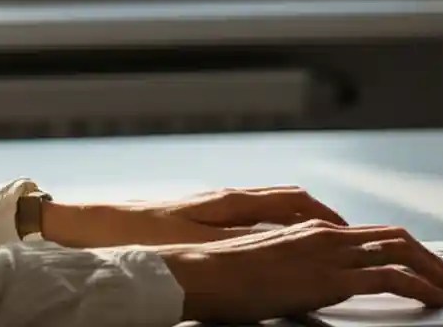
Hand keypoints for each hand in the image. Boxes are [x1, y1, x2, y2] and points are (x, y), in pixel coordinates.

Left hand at [42, 186, 348, 248]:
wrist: (92, 227)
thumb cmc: (140, 237)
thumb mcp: (198, 244)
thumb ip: (243, 241)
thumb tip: (285, 240)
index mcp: (230, 202)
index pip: (294, 201)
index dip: (327, 216)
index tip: (350, 230)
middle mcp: (226, 198)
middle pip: (288, 198)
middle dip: (321, 215)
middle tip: (347, 234)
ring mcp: (212, 205)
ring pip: (269, 205)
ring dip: (298, 218)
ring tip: (318, 236)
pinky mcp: (196, 216)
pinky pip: (250, 215)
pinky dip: (273, 224)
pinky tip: (271, 241)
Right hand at [158, 219, 442, 322]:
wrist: (203, 274)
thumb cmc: (225, 278)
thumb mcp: (271, 270)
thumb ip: (299, 272)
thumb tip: (315, 287)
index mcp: (313, 231)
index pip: (372, 234)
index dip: (404, 248)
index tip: (424, 264)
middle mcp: (327, 235)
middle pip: (395, 237)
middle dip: (429, 256)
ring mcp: (331, 254)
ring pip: (401, 250)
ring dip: (434, 269)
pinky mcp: (330, 278)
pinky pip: (389, 277)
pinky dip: (419, 286)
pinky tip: (433, 299)